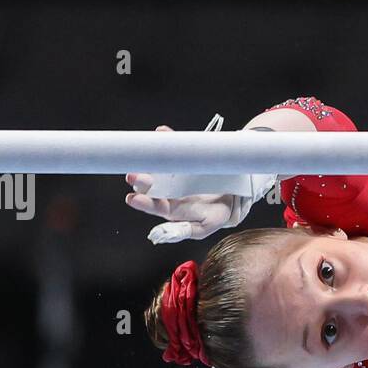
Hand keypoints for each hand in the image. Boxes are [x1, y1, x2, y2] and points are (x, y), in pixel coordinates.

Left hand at [124, 125, 240, 242]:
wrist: (235, 195)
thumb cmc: (216, 214)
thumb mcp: (204, 227)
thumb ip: (184, 230)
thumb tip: (159, 235)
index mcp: (170, 208)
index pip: (153, 205)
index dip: (142, 202)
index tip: (132, 199)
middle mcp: (168, 189)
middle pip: (151, 184)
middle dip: (141, 181)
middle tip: (133, 176)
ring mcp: (175, 171)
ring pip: (158, 164)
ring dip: (150, 158)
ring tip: (145, 153)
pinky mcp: (184, 157)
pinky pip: (173, 145)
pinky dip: (166, 137)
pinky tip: (162, 132)